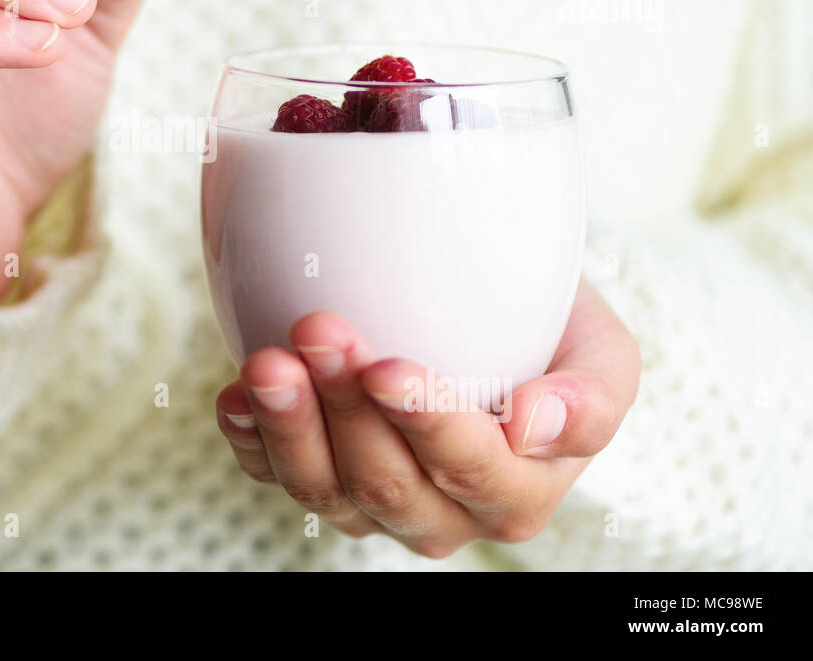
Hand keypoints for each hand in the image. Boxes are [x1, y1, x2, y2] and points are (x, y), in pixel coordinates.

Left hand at [215, 279, 639, 556]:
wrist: (493, 320)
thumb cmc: (548, 335)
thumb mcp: (601, 352)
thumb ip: (592, 396)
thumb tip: (537, 426)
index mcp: (515, 494)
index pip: (471, 472)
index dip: (427, 425)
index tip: (389, 367)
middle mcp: (443, 514)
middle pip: (386, 483)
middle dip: (346, 410)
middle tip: (320, 332)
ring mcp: (372, 505)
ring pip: (323, 488)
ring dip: (290, 424)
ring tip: (269, 362)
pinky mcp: (319, 478)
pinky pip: (273, 474)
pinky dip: (249, 439)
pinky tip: (235, 396)